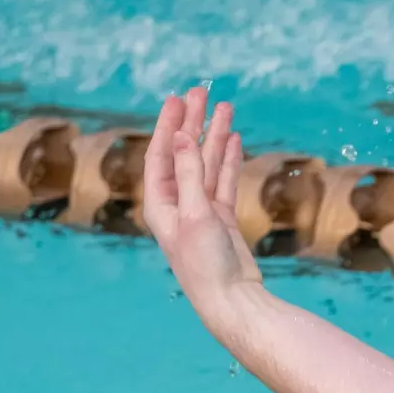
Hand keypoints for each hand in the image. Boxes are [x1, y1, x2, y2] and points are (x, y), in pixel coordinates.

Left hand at [143, 89, 263, 333]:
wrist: (230, 300)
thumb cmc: (205, 263)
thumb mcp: (195, 215)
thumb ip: (189, 174)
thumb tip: (183, 137)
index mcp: (160, 203)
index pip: (161, 154)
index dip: (169, 125)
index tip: (178, 99)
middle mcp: (177, 203)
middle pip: (184, 153)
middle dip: (192, 123)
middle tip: (201, 92)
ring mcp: (200, 210)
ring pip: (206, 164)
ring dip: (214, 136)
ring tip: (225, 107)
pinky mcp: (221, 218)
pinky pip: (222, 180)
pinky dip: (227, 160)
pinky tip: (233, 140)